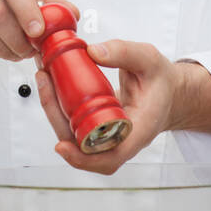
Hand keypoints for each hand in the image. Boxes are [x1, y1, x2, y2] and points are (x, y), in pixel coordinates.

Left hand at [35, 38, 183, 174]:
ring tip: (44, 78)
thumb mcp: (149, 60)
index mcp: (139, 130)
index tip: (63, 146)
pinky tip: (50, 82)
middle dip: (57, 118)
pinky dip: (58, 105)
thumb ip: (124, 53)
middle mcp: (119, 139)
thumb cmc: (161, 81)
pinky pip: (73, 123)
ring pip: (72, 135)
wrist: (165, 91)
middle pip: (81, 146)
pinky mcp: (94, 127)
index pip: (110, 157)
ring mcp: (104, 135)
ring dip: (53, 110)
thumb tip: (92, 52)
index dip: (83, 158)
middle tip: (45, 86)